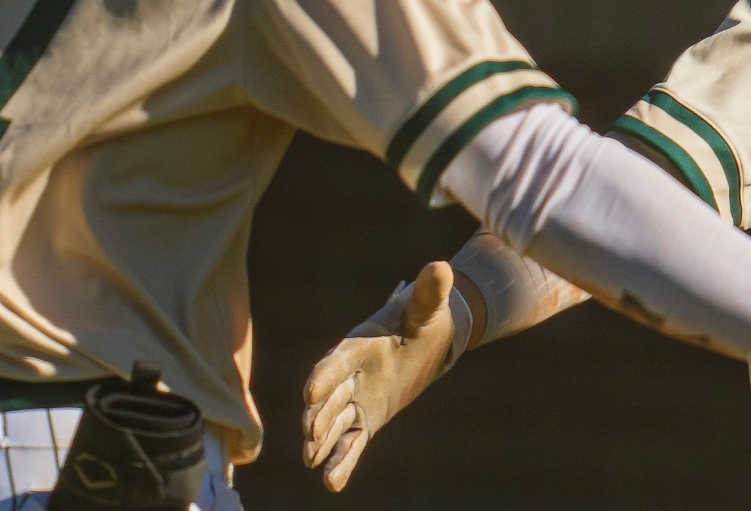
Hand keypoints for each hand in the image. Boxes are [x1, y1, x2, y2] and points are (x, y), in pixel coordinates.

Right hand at [302, 261, 459, 490]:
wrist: (431, 339)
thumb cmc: (424, 319)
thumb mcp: (428, 307)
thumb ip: (429, 292)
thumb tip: (441, 267)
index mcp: (358, 345)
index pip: (335, 363)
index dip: (323, 376)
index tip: (310, 392)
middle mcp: (350, 375)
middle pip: (328, 397)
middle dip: (318, 414)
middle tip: (309, 434)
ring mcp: (356, 399)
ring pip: (335, 423)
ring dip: (322, 442)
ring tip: (312, 461)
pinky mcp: (366, 419)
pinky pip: (352, 443)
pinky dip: (342, 462)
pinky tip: (332, 483)